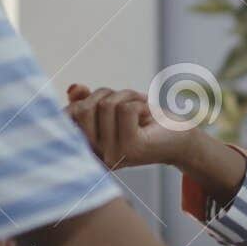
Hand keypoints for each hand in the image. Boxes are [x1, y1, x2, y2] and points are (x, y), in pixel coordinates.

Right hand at [67, 84, 196, 169]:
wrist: (180, 136)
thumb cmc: (144, 120)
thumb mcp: (112, 108)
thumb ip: (88, 100)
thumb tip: (74, 88)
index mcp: (87, 149)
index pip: (66, 117)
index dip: (79, 100)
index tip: (91, 97)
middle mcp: (95, 157)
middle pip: (83, 109)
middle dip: (105, 95)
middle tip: (125, 101)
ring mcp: (111, 155)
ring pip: (105, 105)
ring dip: (127, 96)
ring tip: (140, 108)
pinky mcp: (130, 148)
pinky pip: (125, 109)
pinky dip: (139, 103)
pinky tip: (147, 116)